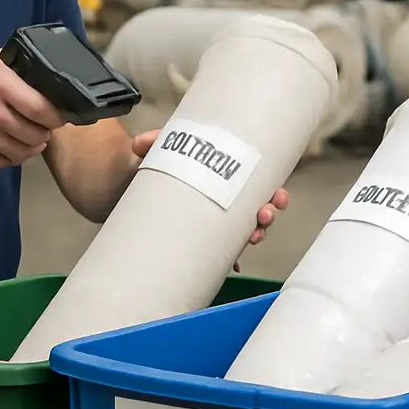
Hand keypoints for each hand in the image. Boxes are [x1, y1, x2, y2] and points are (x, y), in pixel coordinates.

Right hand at [0, 50, 65, 170]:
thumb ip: (22, 67)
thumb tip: (57, 78)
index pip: (42, 108)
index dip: (56, 116)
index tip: (58, 116)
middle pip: (37, 134)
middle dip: (45, 133)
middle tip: (43, 127)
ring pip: (25, 152)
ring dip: (32, 147)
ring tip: (29, 137)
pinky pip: (8, 162)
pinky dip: (13, 157)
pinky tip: (11, 146)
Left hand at [129, 130, 288, 269]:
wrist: (131, 186)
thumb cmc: (156, 166)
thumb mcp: (159, 152)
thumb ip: (154, 143)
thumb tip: (140, 143)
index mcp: (226, 178)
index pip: (259, 187)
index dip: (275, 194)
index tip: (277, 195)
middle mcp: (227, 201)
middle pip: (259, 211)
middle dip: (269, 215)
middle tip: (264, 215)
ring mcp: (216, 221)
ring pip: (246, 232)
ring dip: (256, 235)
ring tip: (252, 237)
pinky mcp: (201, 237)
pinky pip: (223, 251)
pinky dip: (231, 259)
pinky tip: (234, 265)